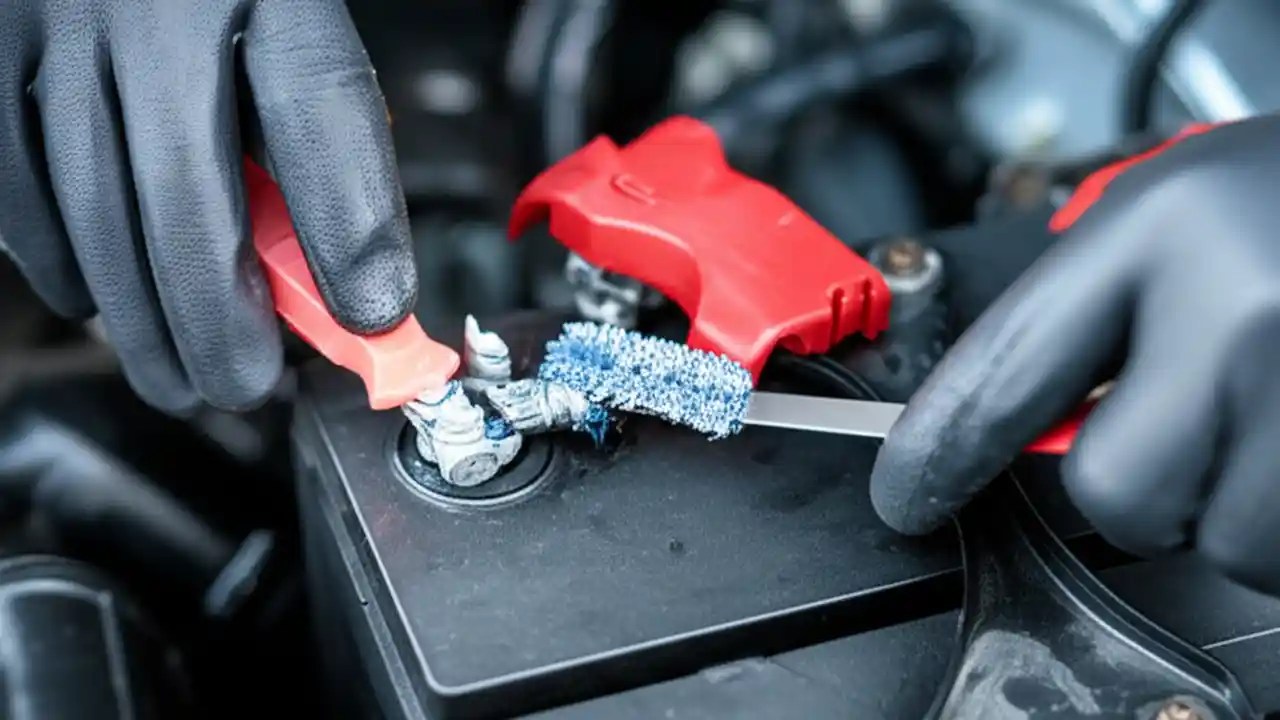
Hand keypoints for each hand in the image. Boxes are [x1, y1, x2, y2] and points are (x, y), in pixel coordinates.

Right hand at [0, 0, 415, 412]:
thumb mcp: (285, 27)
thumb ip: (311, 133)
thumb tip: (336, 277)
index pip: (318, 113)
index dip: (349, 231)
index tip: (372, 317)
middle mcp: (153, 5)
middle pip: (186, 191)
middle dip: (221, 323)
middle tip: (247, 388)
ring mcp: (53, 26)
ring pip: (96, 212)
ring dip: (144, 324)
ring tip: (185, 380)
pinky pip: (17, 191)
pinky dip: (64, 266)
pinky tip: (100, 301)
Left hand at [870, 114, 1279, 594]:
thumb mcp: (1174, 211)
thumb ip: (1089, 308)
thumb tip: (1013, 418)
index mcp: (1161, 231)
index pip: (1002, 370)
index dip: (937, 451)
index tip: (907, 491)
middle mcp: (1238, 307)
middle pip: (1112, 488)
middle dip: (1135, 483)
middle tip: (1187, 423)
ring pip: (1216, 541)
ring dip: (1229, 506)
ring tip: (1270, 416)